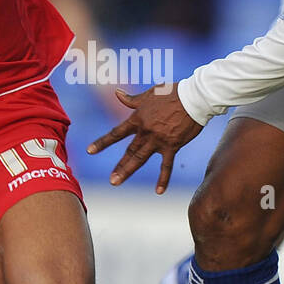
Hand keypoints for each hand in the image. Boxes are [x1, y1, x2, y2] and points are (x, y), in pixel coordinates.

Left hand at [87, 86, 202, 193]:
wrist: (194, 98)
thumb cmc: (172, 92)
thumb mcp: (149, 94)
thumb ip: (131, 99)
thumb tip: (117, 93)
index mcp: (138, 118)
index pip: (116, 133)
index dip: (102, 142)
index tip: (90, 151)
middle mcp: (145, 131)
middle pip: (128, 151)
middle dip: (119, 166)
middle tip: (111, 180)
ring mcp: (158, 140)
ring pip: (140, 158)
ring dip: (128, 171)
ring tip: (117, 182)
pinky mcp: (172, 146)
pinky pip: (166, 165)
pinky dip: (163, 179)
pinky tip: (158, 191)